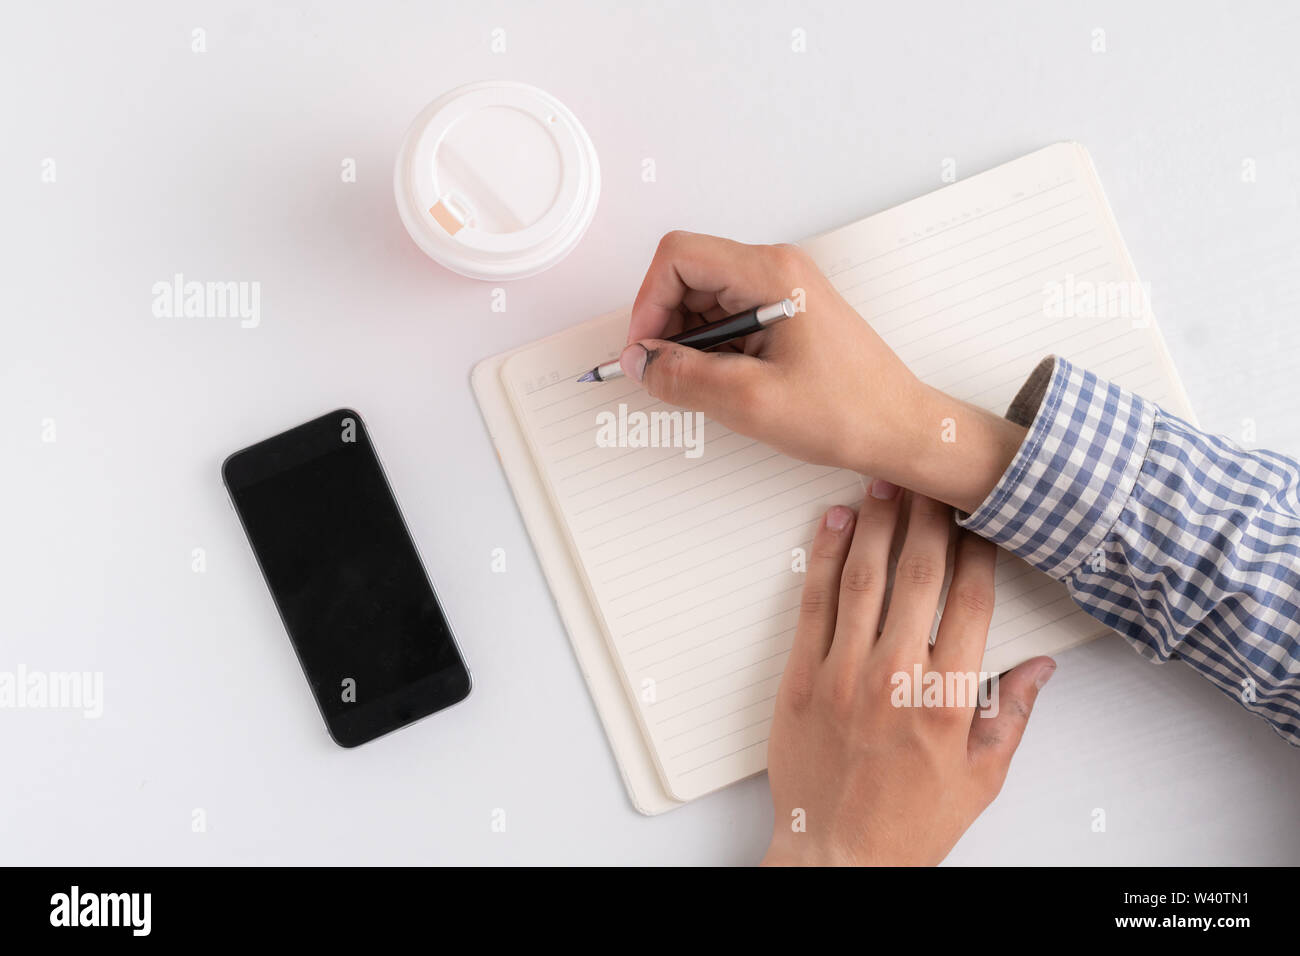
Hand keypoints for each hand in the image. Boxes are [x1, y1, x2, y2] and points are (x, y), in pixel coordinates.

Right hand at [622, 232, 1027, 513]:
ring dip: (688, 343)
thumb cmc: (848, 412)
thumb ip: (683, 377)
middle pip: (688, 276)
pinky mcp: (785, 316)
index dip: (649, 303)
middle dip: (665, 325)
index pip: (679, 257)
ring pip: (705, 300)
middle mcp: (776, 271)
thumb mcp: (750, 401)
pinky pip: (728, 320)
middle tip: (665, 375)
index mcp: (770, 274)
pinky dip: (711, 351)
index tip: (644, 351)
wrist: (901, 429)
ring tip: (702, 387)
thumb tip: (640, 362)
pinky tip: (723, 385)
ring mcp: (781, 292)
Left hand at [762, 489, 1055, 865]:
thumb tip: (1043, 667)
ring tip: (883, 481)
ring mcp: (844, 675)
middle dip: (927, 517)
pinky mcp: (800, 678)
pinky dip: (823, 559)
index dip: (976, 549)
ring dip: (874, 522)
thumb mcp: (982, 778)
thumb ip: (1012, 715)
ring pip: (863, 579)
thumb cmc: (908, 823)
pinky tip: (833, 524)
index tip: (978, 516)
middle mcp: (897, 678)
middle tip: (929, 476)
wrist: (836, 855)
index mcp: (949, 700)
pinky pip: (813, 604)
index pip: (970, 602)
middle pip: (917, 575)